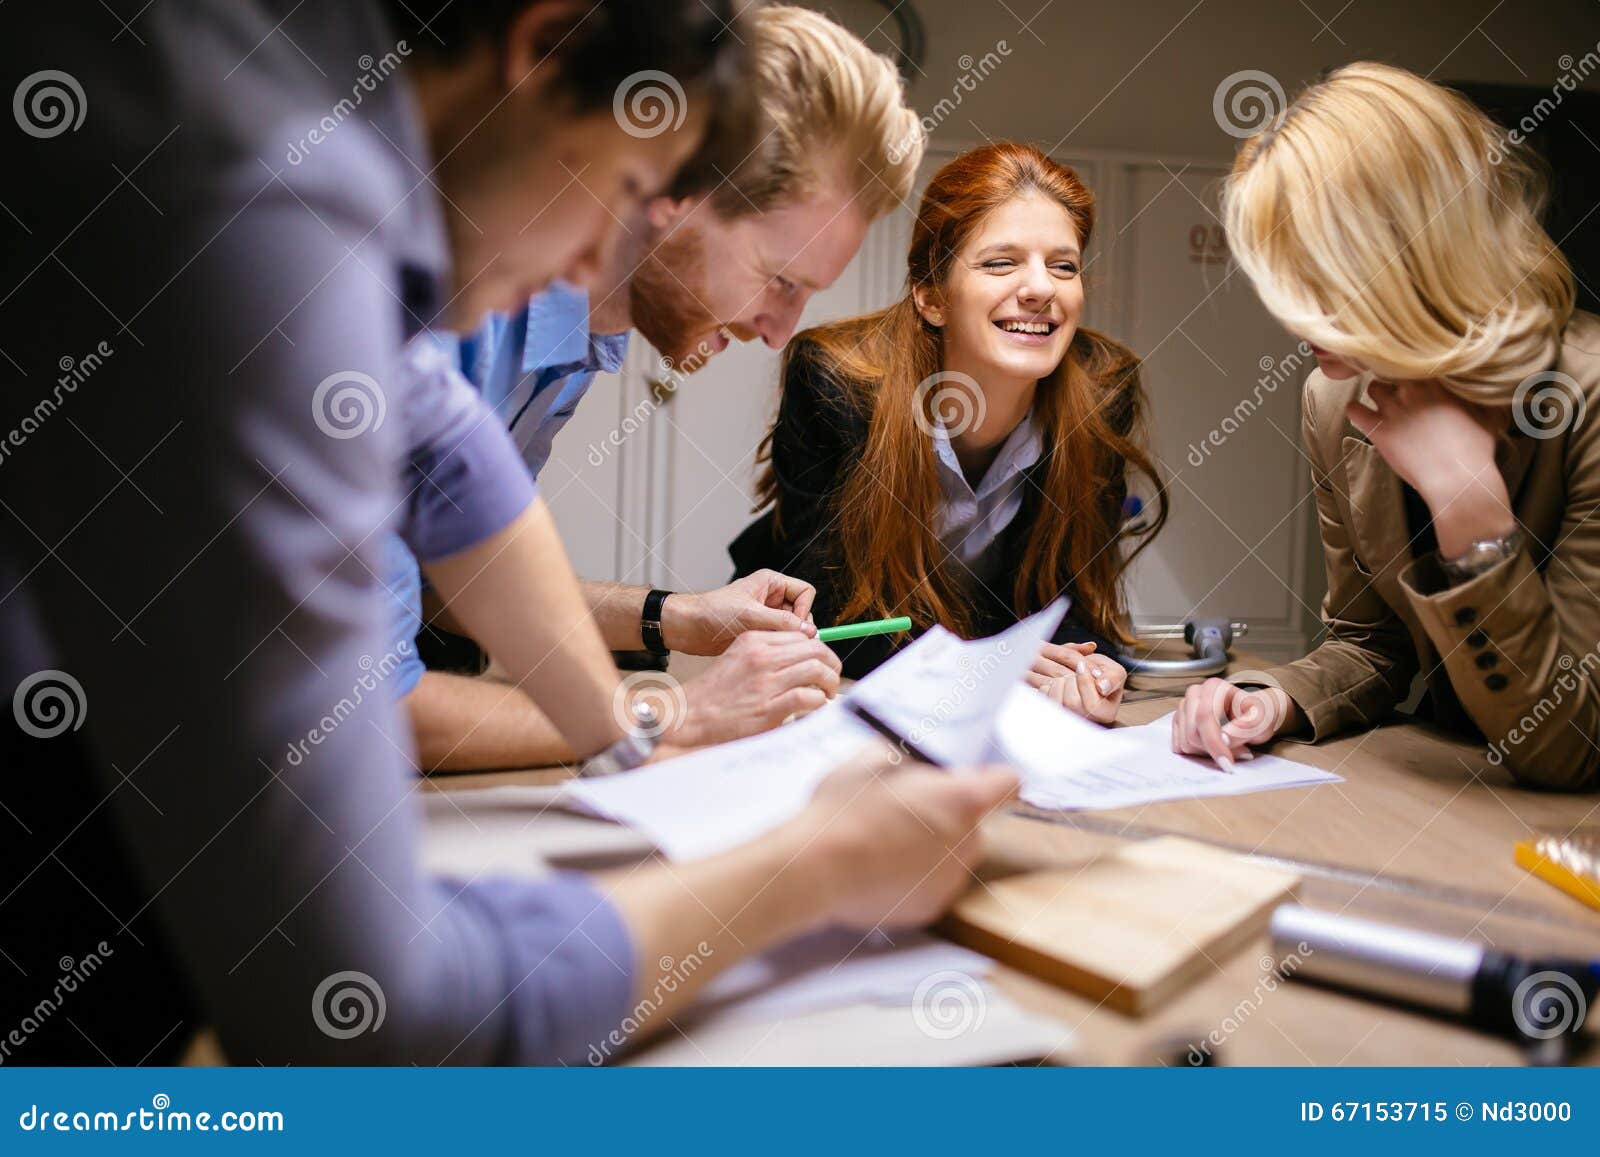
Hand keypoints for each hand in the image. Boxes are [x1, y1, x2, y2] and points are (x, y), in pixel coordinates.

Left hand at [661, 570, 817, 654]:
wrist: (688, 627)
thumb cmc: (712, 612)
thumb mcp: (750, 615)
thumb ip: (782, 622)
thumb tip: (809, 631)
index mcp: (772, 583)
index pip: (805, 592)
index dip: (804, 610)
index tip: (795, 628)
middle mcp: (772, 598)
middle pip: (802, 613)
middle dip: (796, 628)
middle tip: (784, 641)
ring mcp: (766, 615)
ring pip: (791, 629)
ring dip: (784, 639)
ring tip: (768, 646)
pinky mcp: (759, 632)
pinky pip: (778, 640)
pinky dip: (775, 647)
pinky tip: (763, 652)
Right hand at [670, 630, 840, 746]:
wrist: (689, 716)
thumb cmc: (713, 694)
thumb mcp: (738, 659)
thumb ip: (767, 655)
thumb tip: (800, 659)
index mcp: (754, 641)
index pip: (801, 636)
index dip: (819, 649)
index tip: (822, 661)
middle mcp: (762, 657)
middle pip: (816, 650)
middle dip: (832, 663)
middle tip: (832, 676)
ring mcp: (767, 682)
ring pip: (817, 671)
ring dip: (830, 683)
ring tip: (827, 693)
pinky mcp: (770, 708)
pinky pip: (809, 698)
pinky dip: (819, 703)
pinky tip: (816, 707)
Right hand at [785, 748, 1018, 930]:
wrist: (817, 868)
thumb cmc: (844, 809)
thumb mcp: (872, 758)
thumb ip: (908, 756)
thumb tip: (915, 758)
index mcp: (963, 799)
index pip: (1008, 783)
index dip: (989, 777)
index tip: (967, 778)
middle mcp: (968, 842)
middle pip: (975, 822)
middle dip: (950, 814)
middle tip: (909, 808)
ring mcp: (951, 879)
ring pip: (953, 855)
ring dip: (932, 846)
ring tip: (886, 841)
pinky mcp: (931, 907)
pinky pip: (933, 884)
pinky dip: (916, 877)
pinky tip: (881, 868)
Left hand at [1027, 641, 1124, 723]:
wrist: (1087, 672)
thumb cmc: (1102, 675)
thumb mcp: (1115, 672)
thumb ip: (1112, 678)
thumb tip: (1102, 686)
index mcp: (1104, 713)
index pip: (1092, 705)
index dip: (1085, 683)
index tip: (1082, 666)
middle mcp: (1085, 720)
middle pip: (1071, 702)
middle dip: (1071, 679)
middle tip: (1076, 672)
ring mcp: (1068, 716)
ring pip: (1056, 699)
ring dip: (1060, 681)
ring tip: (1069, 677)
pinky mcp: (1053, 710)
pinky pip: (1044, 696)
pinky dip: (1049, 684)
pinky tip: (1059, 683)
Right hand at [1170, 677, 1292, 770]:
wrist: (1255, 713)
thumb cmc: (1258, 714)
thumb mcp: (1260, 722)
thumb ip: (1243, 729)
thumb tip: (1224, 740)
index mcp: (1213, 687)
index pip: (1204, 717)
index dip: (1213, 742)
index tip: (1227, 763)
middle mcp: (1194, 694)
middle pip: (1192, 732)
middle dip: (1212, 749)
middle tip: (1236, 753)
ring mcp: (1184, 707)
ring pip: (1185, 742)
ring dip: (1207, 752)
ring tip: (1229, 748)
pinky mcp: (1180, 722)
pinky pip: (1180, 745)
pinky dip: (1197, 752)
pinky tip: (1215, 747)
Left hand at [1346, 380, 1513, 554]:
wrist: (1456, 478)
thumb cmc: (1476, 449)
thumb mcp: (1489, 416)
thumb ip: (1485, 396)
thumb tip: (1493, 385)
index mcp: (1439, 381)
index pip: (1419, 358)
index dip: (1417, 366)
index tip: (1419, 374)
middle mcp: (1413, 389)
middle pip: (1395, 370)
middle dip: (1398, 378)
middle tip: (1403, 390)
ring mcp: (1393, 408)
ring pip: (1374, 387)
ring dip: (1378, 394)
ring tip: (1386, 404)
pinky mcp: (1378, 429)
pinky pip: (1353, 410)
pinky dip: (1355, 411)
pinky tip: (1362, 415)